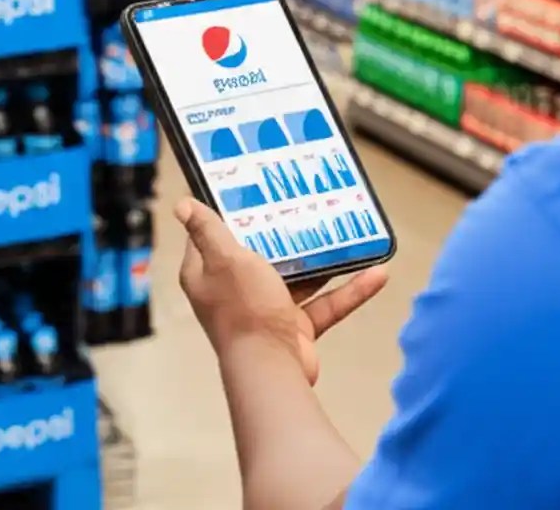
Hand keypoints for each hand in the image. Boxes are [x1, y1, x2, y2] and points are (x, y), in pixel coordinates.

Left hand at [175, 198, 388, 384]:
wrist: (272, 368)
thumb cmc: (244, 310)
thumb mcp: (224, 258)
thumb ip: (207, 230)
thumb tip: (181, 204)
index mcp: (208, 274)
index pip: (211, 236)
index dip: (227, 213)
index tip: (250, 189)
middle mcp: (234, 291)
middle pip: (259, 254)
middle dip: (283, 233)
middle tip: (305, 203)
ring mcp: (267, 310)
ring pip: (298, 277)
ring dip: (324, 259)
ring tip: (348, 233)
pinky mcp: (296, 328)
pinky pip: (326, 303)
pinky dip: (350, 290)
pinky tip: (378, 273)